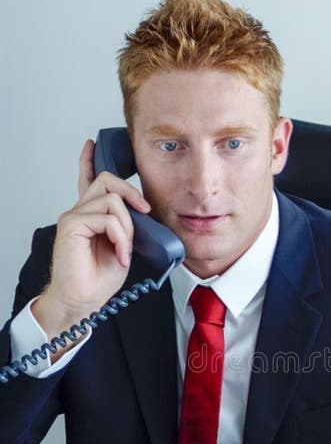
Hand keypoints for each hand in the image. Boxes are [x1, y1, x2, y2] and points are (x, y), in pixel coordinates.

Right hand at [32, 139, 150, 339]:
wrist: (84, 300)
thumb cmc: (99, 279)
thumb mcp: (122, 246)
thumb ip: (126, 225)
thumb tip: (141, 211)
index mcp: (90, 215)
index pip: (88, 180)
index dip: (88, 160)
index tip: (92, 143)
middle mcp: (80, 211)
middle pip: (106, 180)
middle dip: (131, 191)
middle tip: (145, 211)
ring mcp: (74, 216)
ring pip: (112, 200)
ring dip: (127, 227)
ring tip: (124, 250)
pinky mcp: (71, 225)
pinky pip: (107, 218)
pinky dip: (120, 238)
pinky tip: (119, 255)